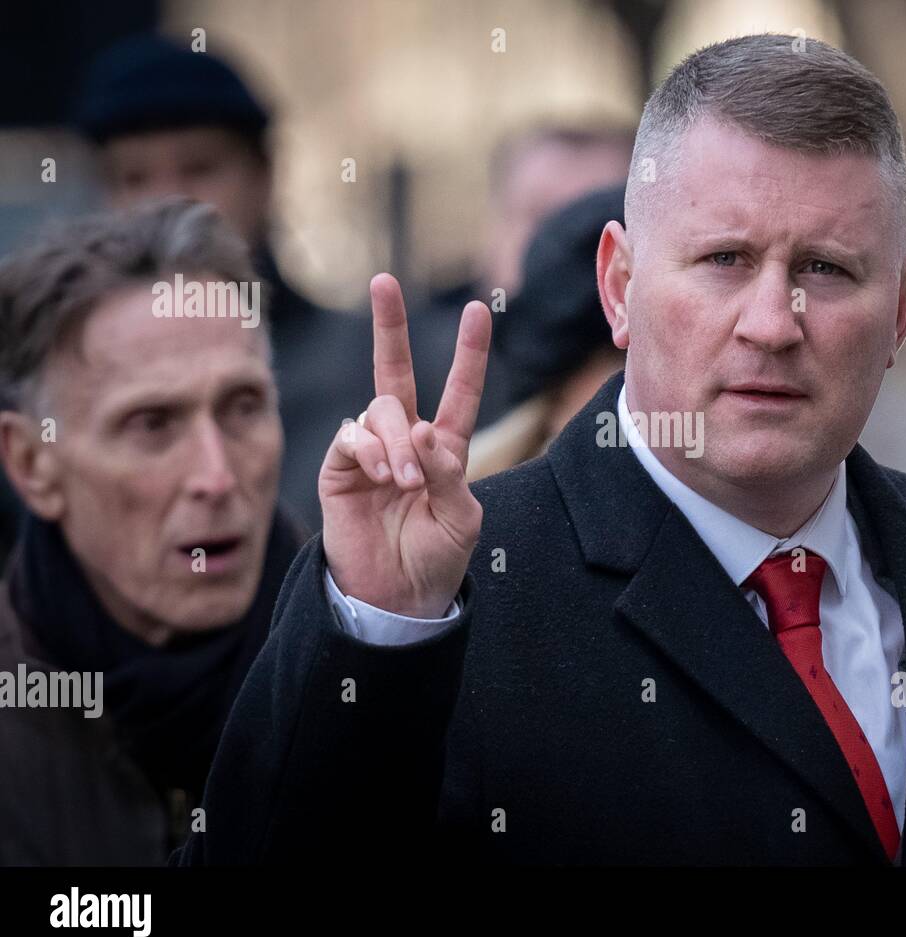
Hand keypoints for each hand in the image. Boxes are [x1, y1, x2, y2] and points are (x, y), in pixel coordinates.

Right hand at [319, 273, 490, 617]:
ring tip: (405, 482)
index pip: (458, 392)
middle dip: (389, 326)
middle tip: (384, 281)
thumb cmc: (435, 561)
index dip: (469, 354)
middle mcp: (405, 442)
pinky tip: (380, 474)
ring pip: (380, 409)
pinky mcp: (340, 469)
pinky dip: (368, 449)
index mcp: (444, 451)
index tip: (480, 310)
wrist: (396, 599)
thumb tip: (420, 430)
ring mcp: (369, 453)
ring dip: (396, 441)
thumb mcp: (460, 519)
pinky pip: (351, 436)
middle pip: (394, 372)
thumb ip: (448, 473)